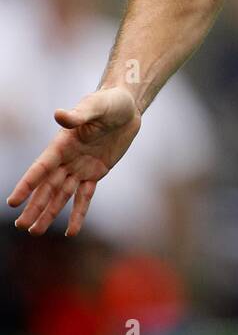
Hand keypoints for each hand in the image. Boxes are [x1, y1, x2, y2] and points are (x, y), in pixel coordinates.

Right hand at [6, 87, 141, 237]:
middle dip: (34, 206)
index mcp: (61, 143)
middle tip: (21, 226)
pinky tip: (71, 232)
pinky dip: (78, 213)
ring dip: (49, 213)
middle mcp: (67, 159)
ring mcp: (80, 168)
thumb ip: (77, 115)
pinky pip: (85, 197)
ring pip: (61, 196)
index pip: (41, 167)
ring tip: (35, 231)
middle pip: (47, 187)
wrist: (127, 108)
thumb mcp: (95, 107)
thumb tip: (58, 114)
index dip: (27, 184)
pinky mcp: (95, 173)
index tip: (13, 202)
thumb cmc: (108, 102)